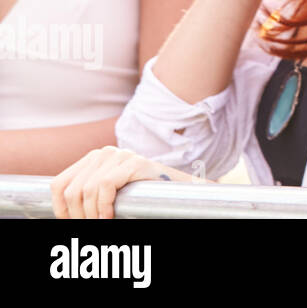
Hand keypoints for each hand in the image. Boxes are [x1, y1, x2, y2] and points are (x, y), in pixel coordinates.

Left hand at [50, 146, 193, 219]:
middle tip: (88, 227)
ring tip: (101, 223)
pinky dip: (104, 206)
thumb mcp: (106, 193)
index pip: (59, 184)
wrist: (174, 189)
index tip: (68, 222)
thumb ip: (87, 195)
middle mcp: (103, 153)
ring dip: (91, 214)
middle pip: (72, 190)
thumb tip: (63, 214)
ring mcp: (119, 155)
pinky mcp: (134, 162)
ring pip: (87, 190)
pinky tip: (109, 216)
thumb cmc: (137, 195)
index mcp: (91, 160)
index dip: (59, 208)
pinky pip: (106, 185)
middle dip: (77, 215)